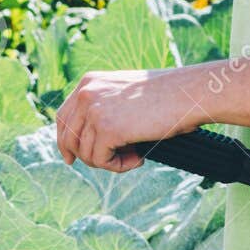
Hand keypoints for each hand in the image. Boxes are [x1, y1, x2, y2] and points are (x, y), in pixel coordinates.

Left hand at [54, 66, 212, 172]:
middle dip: (86, 157)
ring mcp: (94, 111)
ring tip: (136, 155)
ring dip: (111, 161)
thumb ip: (103, 108)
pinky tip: (140, 157)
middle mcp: (86, 94)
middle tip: (112, 162)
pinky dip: (120, 166)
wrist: (187, 93)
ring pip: (86, 154)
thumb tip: (87, 141)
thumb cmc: (165, 96)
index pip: (62, 117)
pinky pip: (102, 161)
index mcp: (89, 82)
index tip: (71, 158)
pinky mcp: (107, 129)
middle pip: (68, 138)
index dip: (65, 141)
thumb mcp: (124, 95)